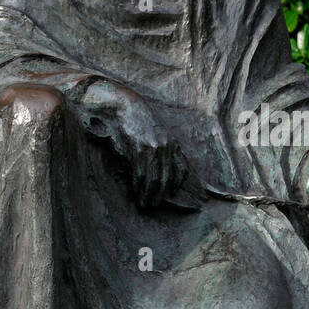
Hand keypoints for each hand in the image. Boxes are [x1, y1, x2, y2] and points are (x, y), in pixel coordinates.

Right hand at [81, 80, 183, 207]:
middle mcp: (166, 147)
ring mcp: (153, 148)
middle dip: (161, 194)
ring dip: (148, 193)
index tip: (171, 194)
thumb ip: (163, 148)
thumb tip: (160, 170)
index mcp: (173, 143)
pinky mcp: (139, 148)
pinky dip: (138, 184)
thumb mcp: (158, 132)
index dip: (177, 184)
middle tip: (154, 204)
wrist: (126, 105)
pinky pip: (140, 171)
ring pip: (153, 178)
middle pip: (166, 178)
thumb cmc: (140, 118)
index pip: (181, 169)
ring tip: (145, 202)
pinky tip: (136, 190)